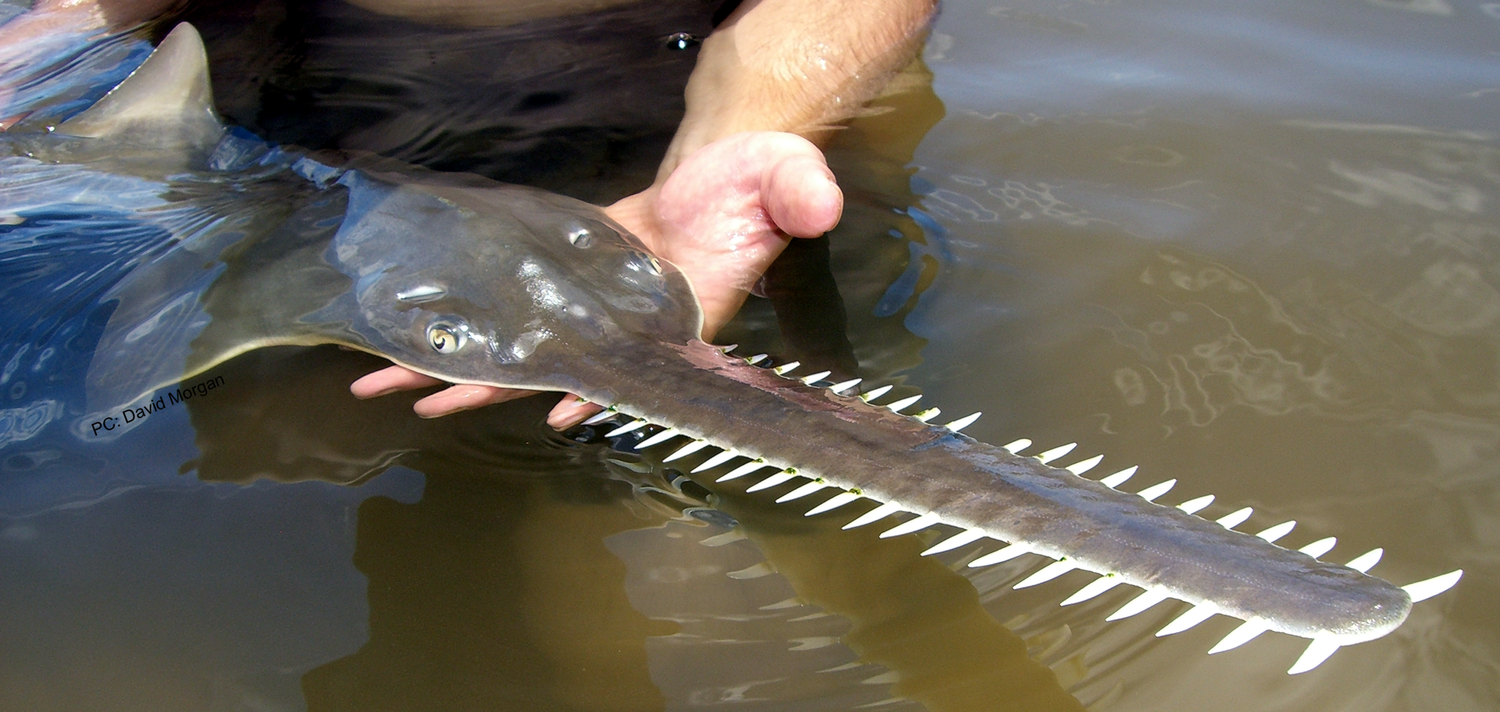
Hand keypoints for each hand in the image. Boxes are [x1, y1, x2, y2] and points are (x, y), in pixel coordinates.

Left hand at [350, 131, 843, 426]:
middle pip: (551, 368)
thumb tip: (818, 204)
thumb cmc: (758, 183)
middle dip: (489, 387)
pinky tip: (417, 335)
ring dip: (457, 367)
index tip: (559, 411)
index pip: (637, 361)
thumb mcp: (785, 176)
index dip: (601, 387)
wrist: (726, 174)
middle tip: (420, 402)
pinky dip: (473, 326)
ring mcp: (594, 308)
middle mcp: (630, 327)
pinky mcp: (569, 280)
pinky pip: (515, 311)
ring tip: (387, 382)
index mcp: (683, 312)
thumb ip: (800, 190)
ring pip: (519, 349)